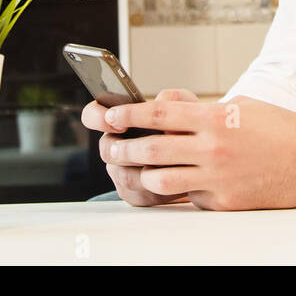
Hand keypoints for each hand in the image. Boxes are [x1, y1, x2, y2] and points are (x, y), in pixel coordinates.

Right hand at [81, 88, 194, 206]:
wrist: (202, 160)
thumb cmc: (189, 129)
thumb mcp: (188, 107)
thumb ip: (175, 99)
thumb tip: (161, 102)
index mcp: (122, 120)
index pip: (93, 115)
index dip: (97, 118)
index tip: (115, 122)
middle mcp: (116, 145)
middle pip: (106, 149)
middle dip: (127, 150)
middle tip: (149, 149)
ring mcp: (122, 170)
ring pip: (123, 175)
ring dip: (147, 172)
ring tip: (172, 167)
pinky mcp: (133, 193)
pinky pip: (137, 196)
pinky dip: (157, 191)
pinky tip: (177, 185)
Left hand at [100, 95, 295, 210]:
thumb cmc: (280, 129)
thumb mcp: (238, 106)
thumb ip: (200, 109)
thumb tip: (165, 108)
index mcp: (216, 118)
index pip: (158, 114)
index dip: (127, 115)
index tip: (107, 116)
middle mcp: (213, 149)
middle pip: (151, 149)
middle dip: (122, 149)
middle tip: (110, 148)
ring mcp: (217, 179)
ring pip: (160, 181)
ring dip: (143, 175)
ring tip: (137, 169)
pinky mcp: (224, 203)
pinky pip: (189, 198)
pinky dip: (181, 191)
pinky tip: (183, 183)